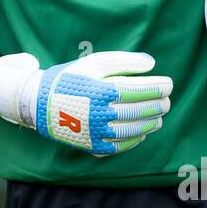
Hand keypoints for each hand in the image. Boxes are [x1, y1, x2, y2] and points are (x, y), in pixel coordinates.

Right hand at [0, 51, 172, 155]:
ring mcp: (96, 132)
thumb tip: (151, 63)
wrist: (38, 103)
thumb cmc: (69, 78)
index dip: (158, 87)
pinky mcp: (91, 145)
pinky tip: (141, 133)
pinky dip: (134, 140)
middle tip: (167, 101)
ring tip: (158, 117)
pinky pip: (120, 146)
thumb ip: (123, 61)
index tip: (169, 84)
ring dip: (150, 123)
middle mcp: (101, 113)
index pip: (140, 90)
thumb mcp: (93, 63)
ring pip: (133, 130)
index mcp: (102, 90)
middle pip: (139, 111)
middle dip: (158, 105)